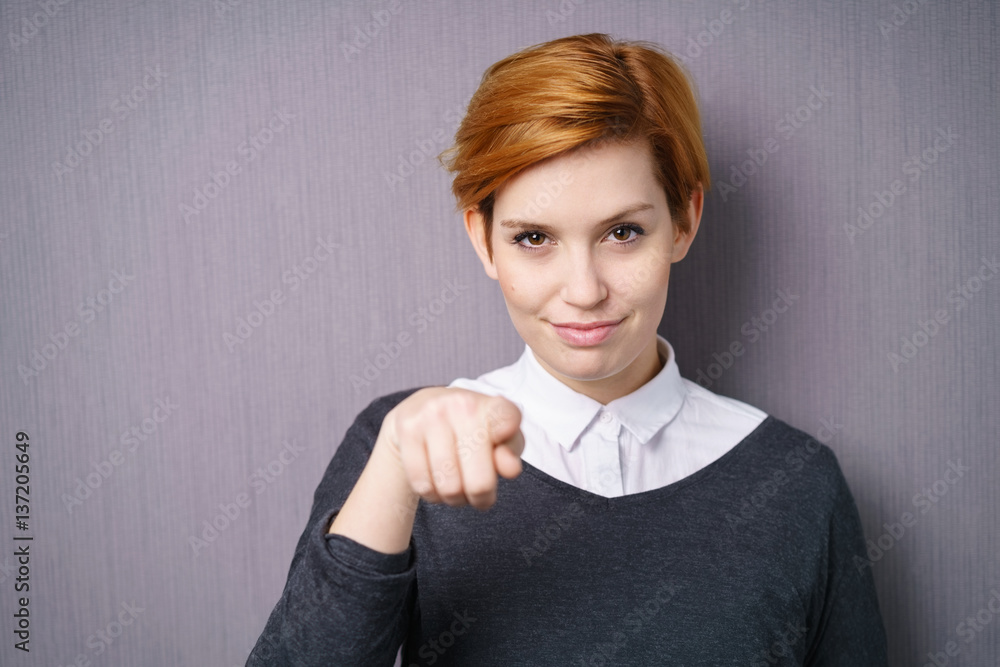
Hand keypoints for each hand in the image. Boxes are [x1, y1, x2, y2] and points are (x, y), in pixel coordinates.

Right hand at [378, 387, 524, 510]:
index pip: (508, 421)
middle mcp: (463, 403)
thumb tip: (511, 469)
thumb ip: (511, 452)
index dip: (509, 440)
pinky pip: (422, 484)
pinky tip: (436, 484)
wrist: (422, 407)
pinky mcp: (407, 428)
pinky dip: (432, 495)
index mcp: (493, 406)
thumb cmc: (472, 430)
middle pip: (480, 481)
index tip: (508, 458)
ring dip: (455, 499)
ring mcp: (432, 414)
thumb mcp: (500, 438)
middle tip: (479, 495)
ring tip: (457, 489)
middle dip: (480, 498)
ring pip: (449, 487)